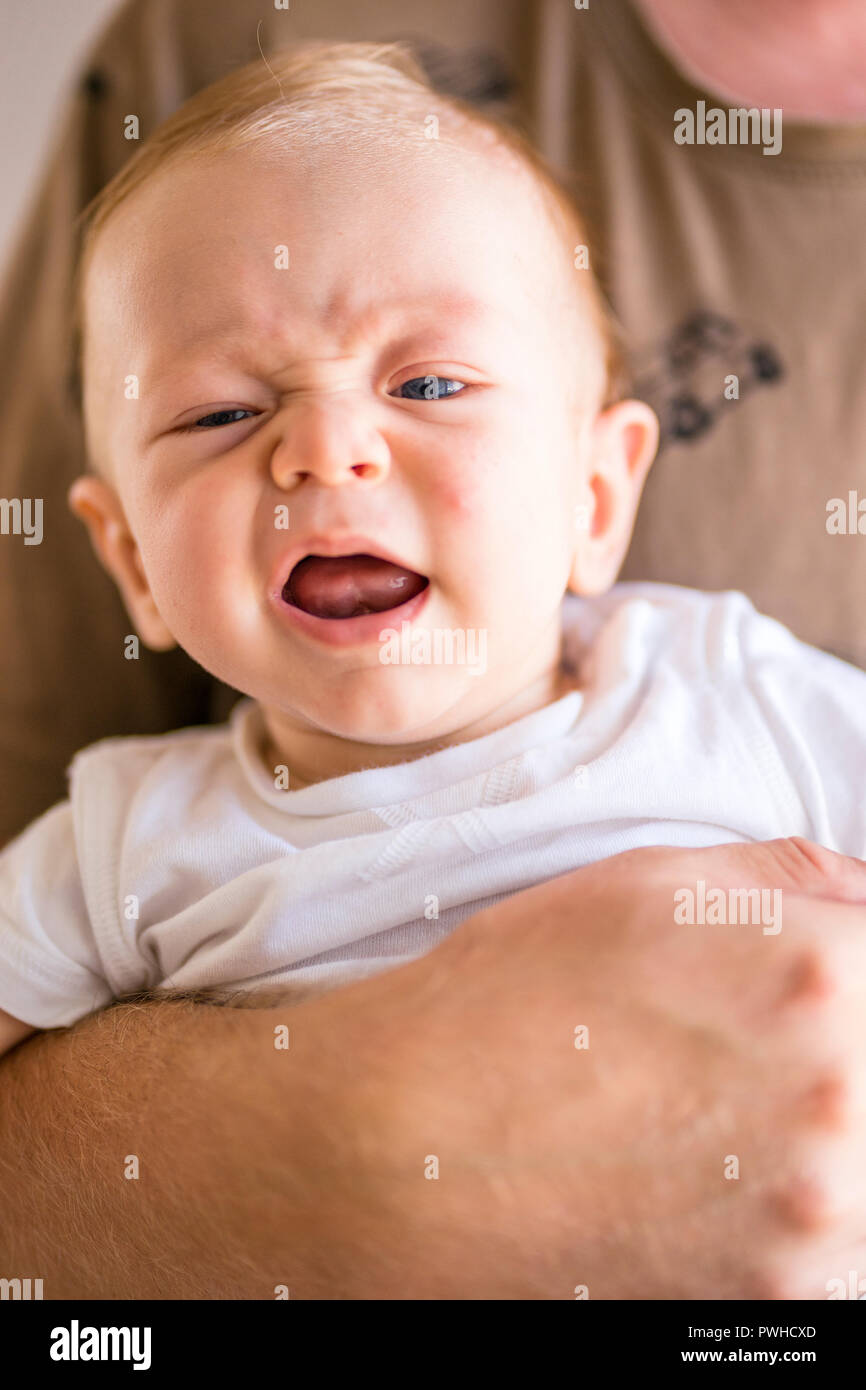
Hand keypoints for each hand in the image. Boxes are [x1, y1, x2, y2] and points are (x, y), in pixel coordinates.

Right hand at [314, 838, 865, 1297]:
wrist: (400, 1146)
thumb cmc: (510, 1001)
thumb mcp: (644, 885)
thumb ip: (789, 877)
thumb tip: (864, 897)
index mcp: (821, 981)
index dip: (854, 970)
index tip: (818, 993)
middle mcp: (838, 1107)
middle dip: (837, 1056)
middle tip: (735, 1057)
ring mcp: (814, 1220)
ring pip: (863, 1162)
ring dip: (820, 1142)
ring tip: (710, 1120)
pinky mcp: (779, 1299)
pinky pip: (834, 1242)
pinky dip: (789, 1211)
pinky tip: (704, 1182)